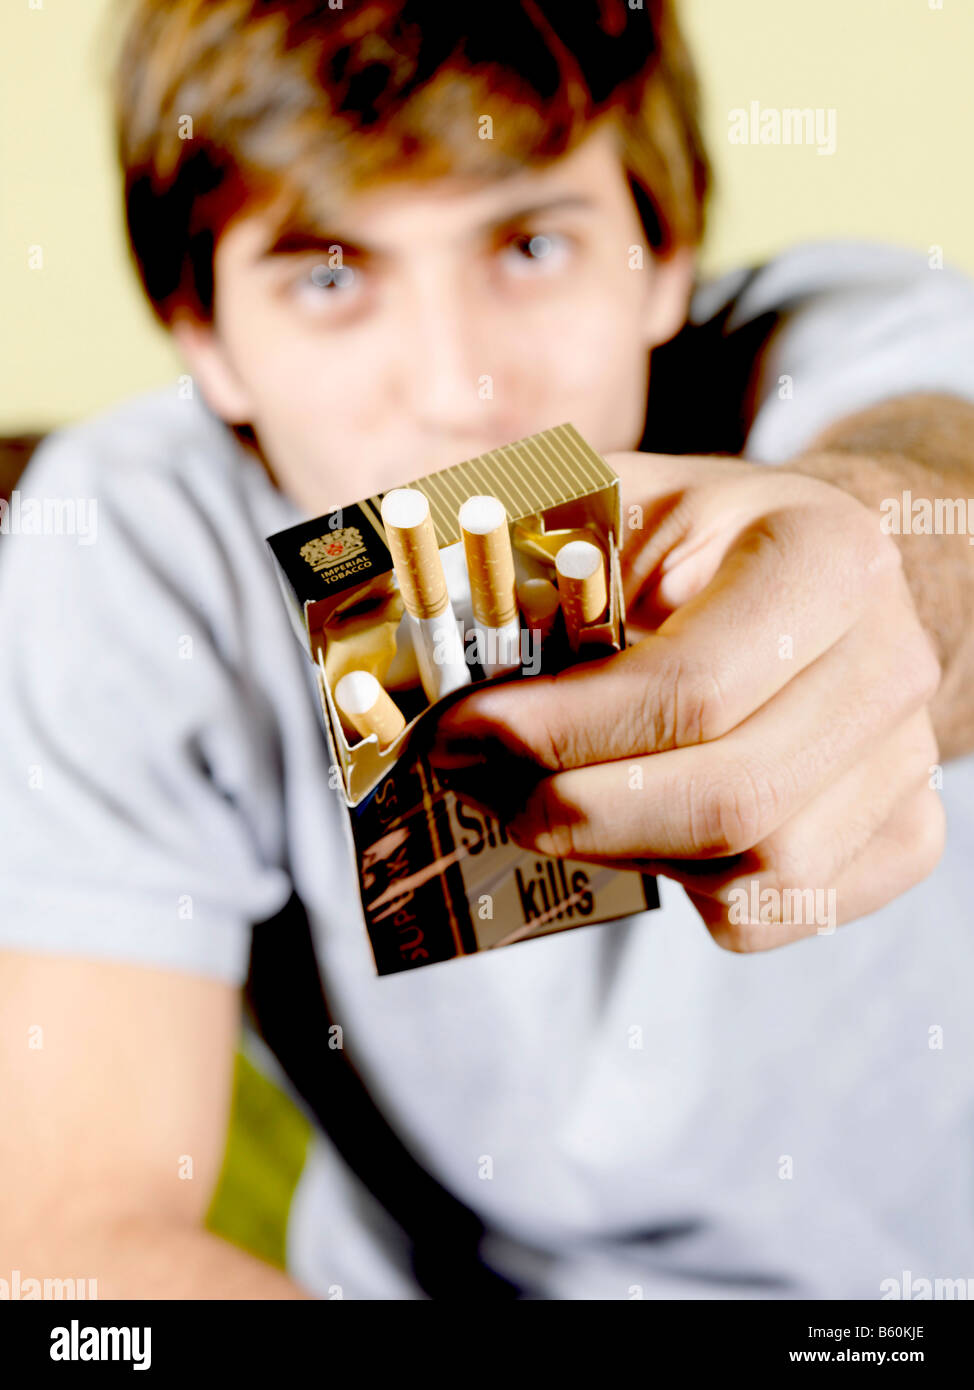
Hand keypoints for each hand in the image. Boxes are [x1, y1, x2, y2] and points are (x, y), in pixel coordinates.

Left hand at [429, 452, 945, 951]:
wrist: (828, 586)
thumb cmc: (707, 542)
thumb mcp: (622, 497)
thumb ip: (520, 522)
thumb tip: (388, 546)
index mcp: (826, 560)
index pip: (690, 688)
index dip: (559, 731)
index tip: (461, 732)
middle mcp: (890, 666)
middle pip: (727, 801)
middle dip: (576, 813)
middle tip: (484, 789)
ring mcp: (908, 763)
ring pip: (754, 874)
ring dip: (621, 855)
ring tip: (548, 806)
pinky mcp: (905, 837)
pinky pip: (777, 912)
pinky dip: (684, 887)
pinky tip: (638, 824)